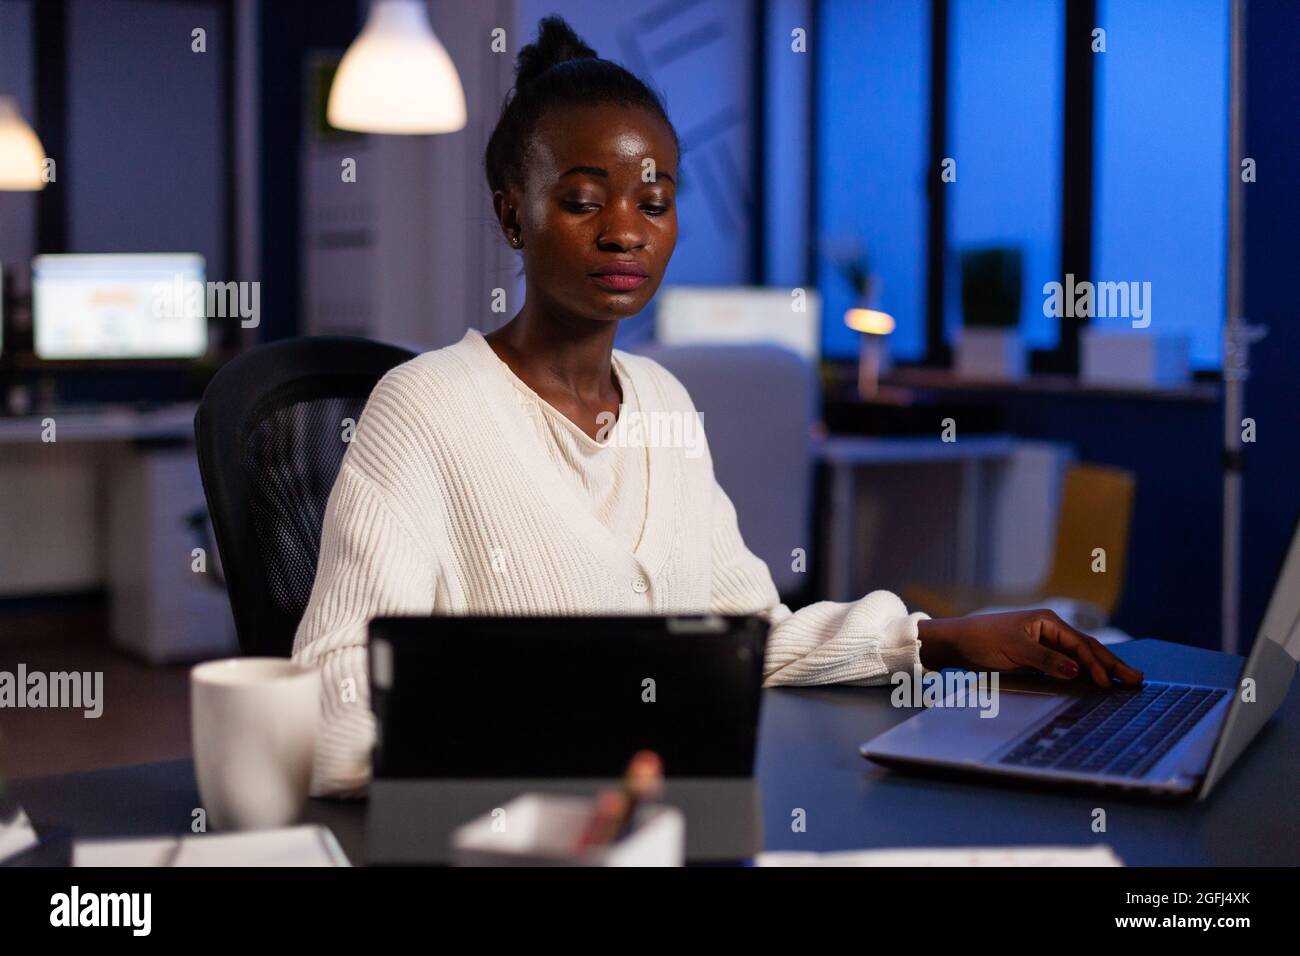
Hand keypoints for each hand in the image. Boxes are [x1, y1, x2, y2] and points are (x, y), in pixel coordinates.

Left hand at [916, 609, 1143, 687]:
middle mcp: (1050, 630)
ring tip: (1125, 680)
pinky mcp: (1038, 656)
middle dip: (1112, 664)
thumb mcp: (1015, 649)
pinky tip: (1096, 682)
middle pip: (1087, 649)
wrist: (958, 642)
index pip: (1080, 645)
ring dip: (1102, 669)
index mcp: (1048, 622)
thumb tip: (1076, 669)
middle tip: (1137, 679)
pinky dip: (1084, 673)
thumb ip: (1046, 659)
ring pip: (1079, 658)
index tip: (1109, 683)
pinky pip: (1067, 665)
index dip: (1097, 665)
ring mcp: (1045, 643)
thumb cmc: (983, 640)